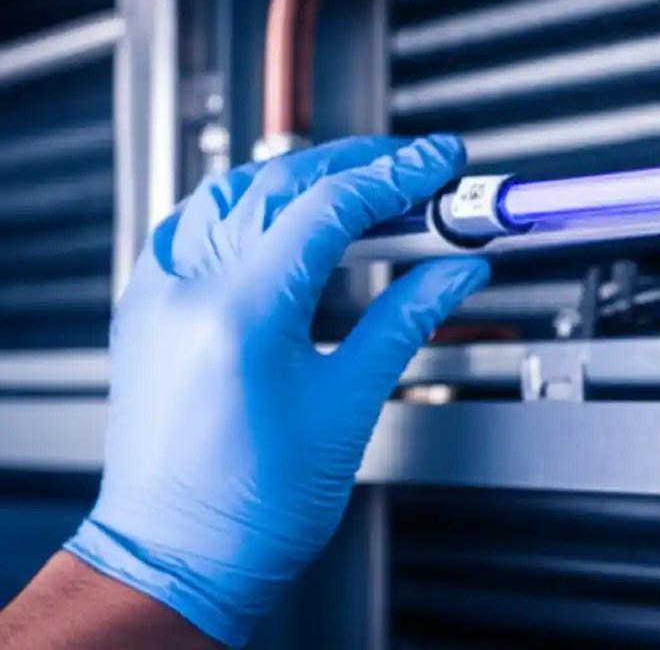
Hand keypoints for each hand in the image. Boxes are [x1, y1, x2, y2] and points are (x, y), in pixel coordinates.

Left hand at [63, 136, 488, 646]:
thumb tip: (453, 274)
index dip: (396, 175)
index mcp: (241, 311)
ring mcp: (156, 294)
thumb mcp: (350, 403)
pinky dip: (246, 203)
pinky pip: (193, 223)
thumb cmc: (252, 506)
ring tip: (360, 182)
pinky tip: (280, 212)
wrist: (179, 557)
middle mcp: (186, 289)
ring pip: (231, 192)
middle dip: (358, 164)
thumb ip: (406, 320)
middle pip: (280, 182)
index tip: (437, 162)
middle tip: (415, 167)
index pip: (330, 205)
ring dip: (301, 175)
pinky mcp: (145, 308)